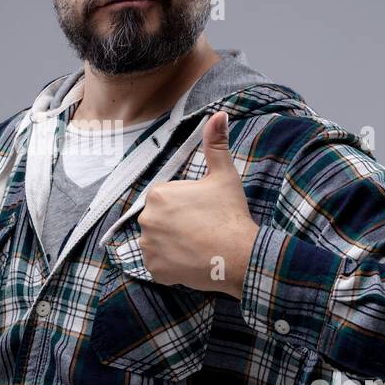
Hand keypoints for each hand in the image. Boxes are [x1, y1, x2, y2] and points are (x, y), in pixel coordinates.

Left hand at [136, 111, 258, 297]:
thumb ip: (216, 144)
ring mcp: (148, 246)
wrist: (238, 256)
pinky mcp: (154, 270)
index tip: (202, 212)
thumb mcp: (224, 175)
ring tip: (196, 245)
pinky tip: (190, 260)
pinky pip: (158, 265)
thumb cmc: (230, 214)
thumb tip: (218, 115)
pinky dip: (170, 265)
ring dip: (171, 244)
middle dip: (175, 225)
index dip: (184, 206)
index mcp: (158, 194)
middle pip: (158, 220)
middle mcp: (146, 219)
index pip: (165, 200)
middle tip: (201, 229)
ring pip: (157, 242)